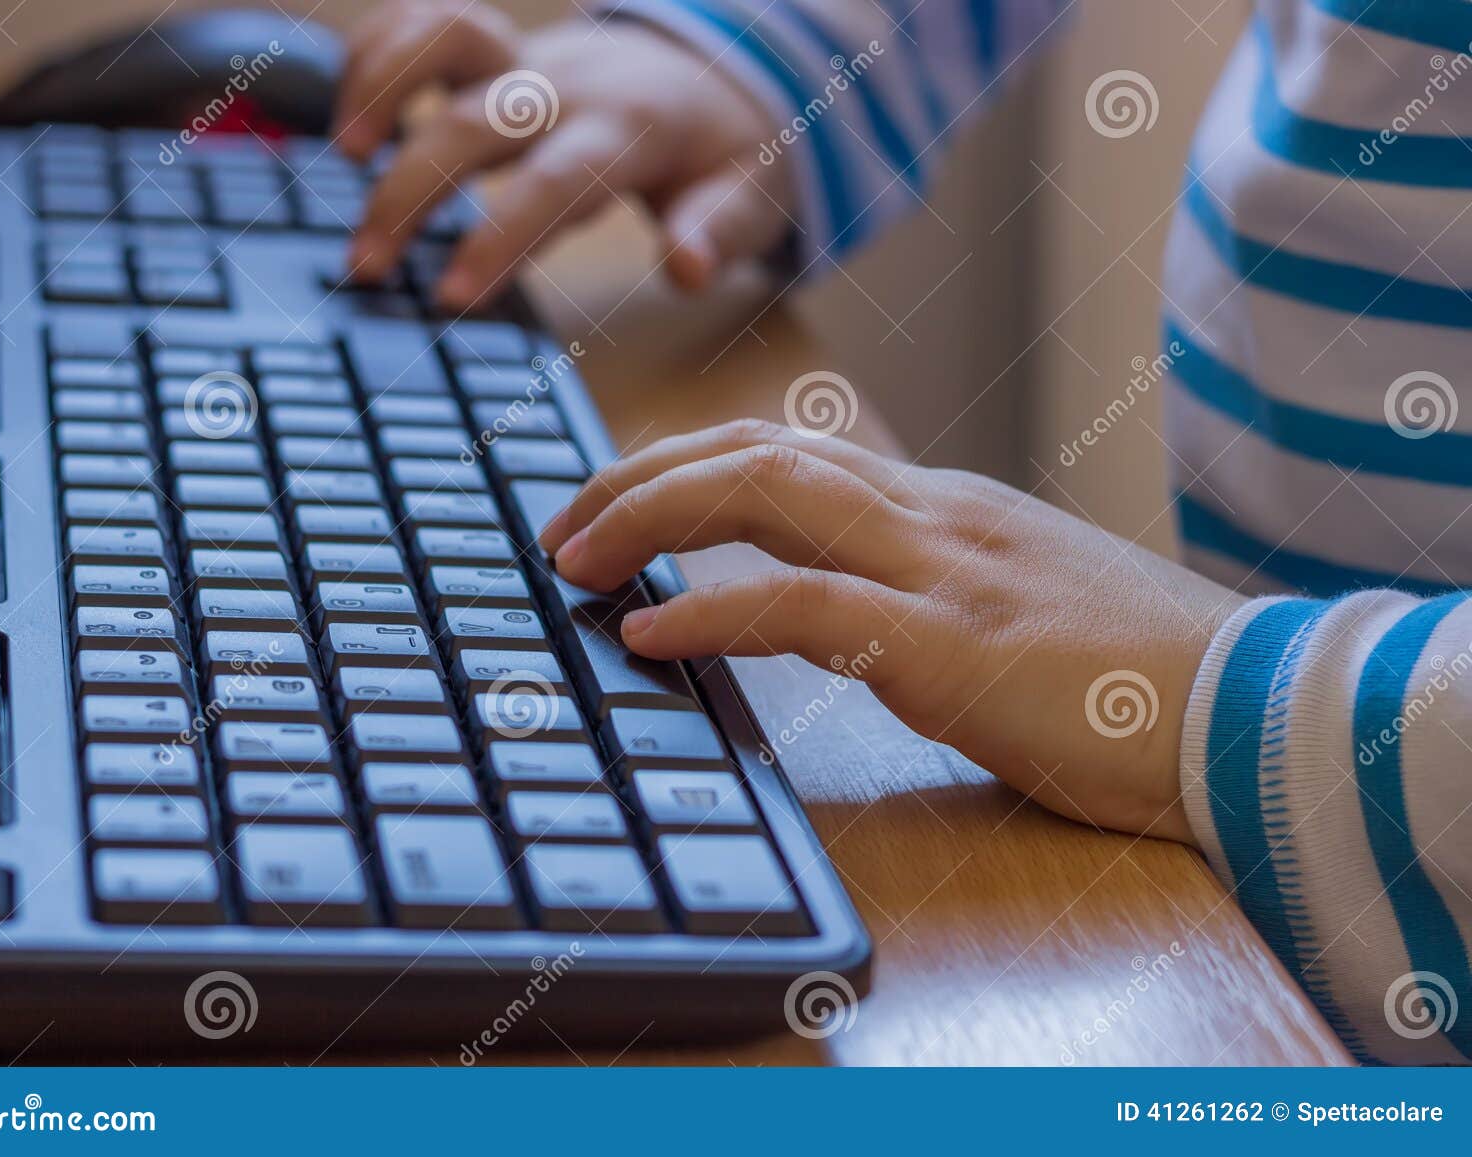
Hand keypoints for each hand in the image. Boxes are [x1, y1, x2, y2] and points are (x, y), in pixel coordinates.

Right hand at [334, 3, 791, 304]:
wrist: (713, 71)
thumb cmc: (721, 149)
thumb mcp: (751, 194)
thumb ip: (721, 232)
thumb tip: (687, 268)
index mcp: (629, 130)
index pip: (554, 183)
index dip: (498, 236)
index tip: (449, 296)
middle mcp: (567, 86)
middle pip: (473, 122)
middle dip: (410, 191)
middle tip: (363, 266)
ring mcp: (526, 57)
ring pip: (441, 40)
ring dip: (381, 86)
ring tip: (340, 156)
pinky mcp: (496, 49)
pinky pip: (425, 22)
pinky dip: (379, 53)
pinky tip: (348, 118)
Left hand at [538, 421, 1249, 844]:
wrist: (1254, 709)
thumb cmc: (1139, 676)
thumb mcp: (1012, 609)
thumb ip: (923, 594)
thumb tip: (836, 618)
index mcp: (944, 509)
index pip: (789, 452)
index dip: (686, 464)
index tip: (617, 498)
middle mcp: (932, 516)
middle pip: (757, 451)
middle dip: (640, 474)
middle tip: (560, 523)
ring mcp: (943, 570)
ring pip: (769, 495)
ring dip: (651, 515)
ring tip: (572, 555)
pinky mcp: (953, 647)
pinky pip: (805, 607)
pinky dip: (713, 606)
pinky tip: (646, 628)